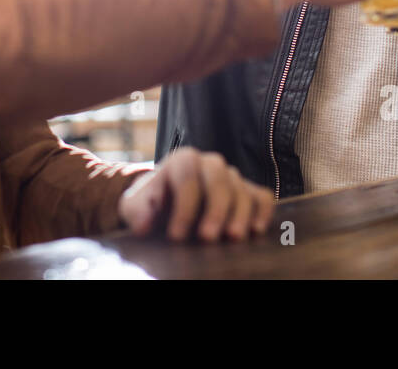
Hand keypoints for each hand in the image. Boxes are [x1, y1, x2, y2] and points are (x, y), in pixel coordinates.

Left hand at [118, 148, 272, 241]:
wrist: (168, 205)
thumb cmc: (151, 205)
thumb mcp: (135, 206)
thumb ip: (138, 211)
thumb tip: (144, 224)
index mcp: (183, 160)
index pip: (187, 178)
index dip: (183, 207)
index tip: (177, 236)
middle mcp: (210, 163)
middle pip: (218, 180)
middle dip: (215, 210)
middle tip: (208, 238)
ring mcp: (232, 176)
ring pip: (241, 189)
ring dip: (239, 214)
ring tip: (233, 238)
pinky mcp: (248, 191)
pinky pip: (262, 196)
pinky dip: (262, 211)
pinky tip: (256, 230)